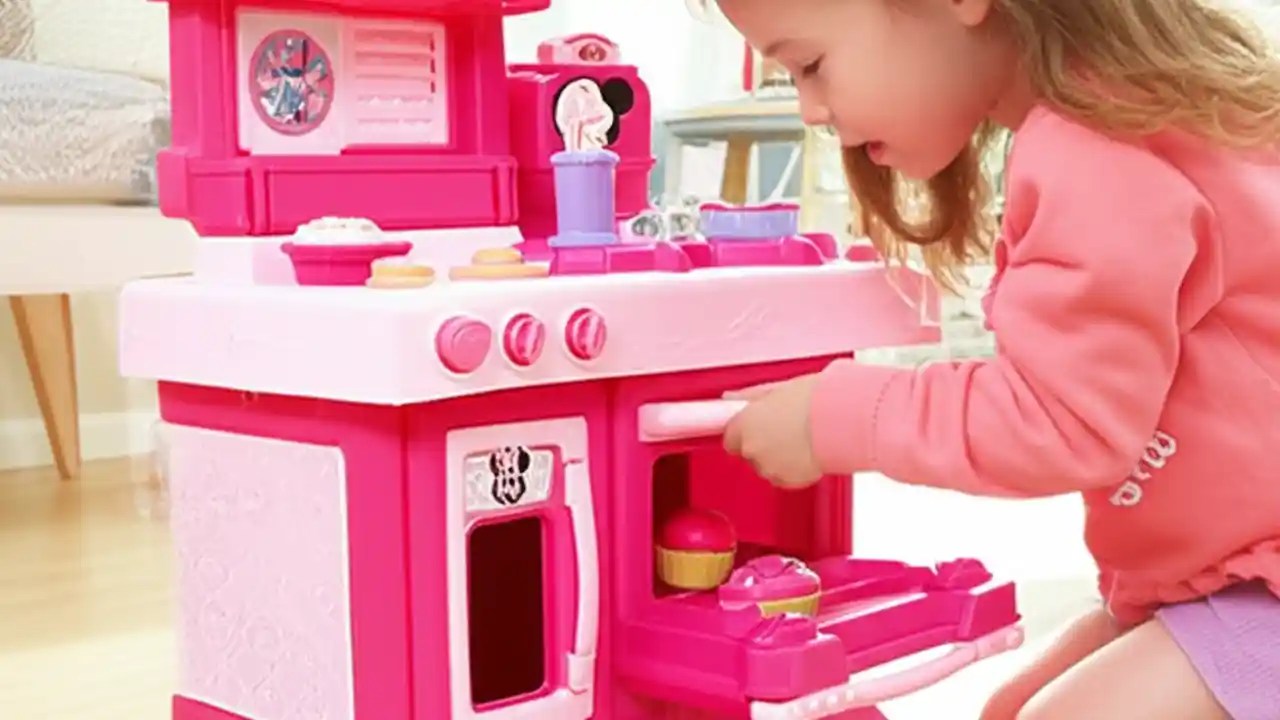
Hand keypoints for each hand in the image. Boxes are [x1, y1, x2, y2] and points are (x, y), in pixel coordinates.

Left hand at [722, 374, 822, 488]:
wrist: (843, 420)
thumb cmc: (815, 400)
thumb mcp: (778, 389)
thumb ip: (750, 397)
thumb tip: (731, 398)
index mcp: (746, 425)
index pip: (730, 438)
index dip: (744, 433)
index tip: (755, 427)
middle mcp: (753, 450)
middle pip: (748, 453)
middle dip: (763, 444)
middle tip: (784, 429)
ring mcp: (770, 468)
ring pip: (767, 466)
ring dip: (778, 457)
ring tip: (800, 439)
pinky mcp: (790, 481)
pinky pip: (784, 477)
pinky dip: (793, 468)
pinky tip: (806, 452)